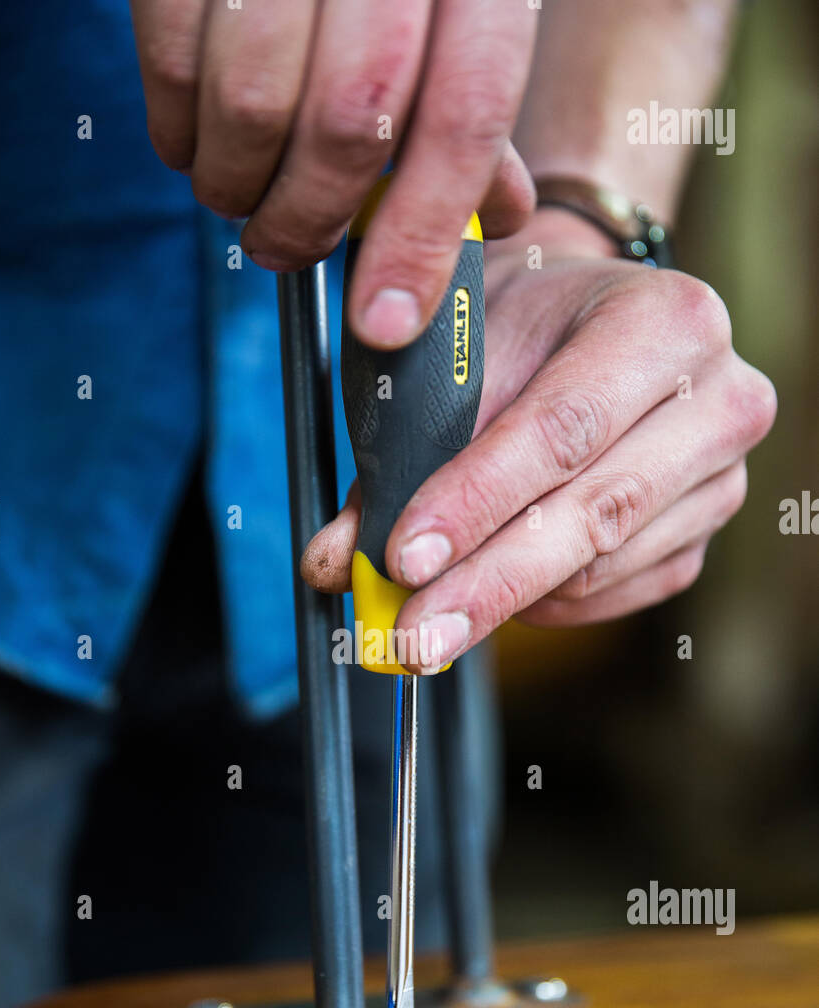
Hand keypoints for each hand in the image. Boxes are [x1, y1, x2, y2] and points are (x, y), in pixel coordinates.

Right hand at [129, 0, 535, 345]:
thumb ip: (470, 96)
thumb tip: (500, 213)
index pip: (460, 119)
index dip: (421, 236)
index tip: (386, 322)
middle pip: (349, 125)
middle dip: (310, 221)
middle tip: (285, 250)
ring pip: (250, 105)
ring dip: (237, 186)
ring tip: (239, 197)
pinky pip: (172, 64)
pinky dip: (176, 130)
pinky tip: (192, 142)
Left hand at [302, 207, 776, 668]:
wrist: (583, 319)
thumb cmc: (515, 326)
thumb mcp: (452, 353)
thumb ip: (395, 450)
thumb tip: (336, 562)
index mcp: (663, 320)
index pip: (563, 428)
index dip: (478, 500)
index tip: (406, 559)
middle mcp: (720, 398)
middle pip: (596, 512)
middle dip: (487, 583)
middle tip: (409, 638)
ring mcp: (722, 475)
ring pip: (602, 565)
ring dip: (505, 599)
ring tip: (429, 608)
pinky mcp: (703, 534)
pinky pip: (615, 594)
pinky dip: (543, 605)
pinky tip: (495, 586)